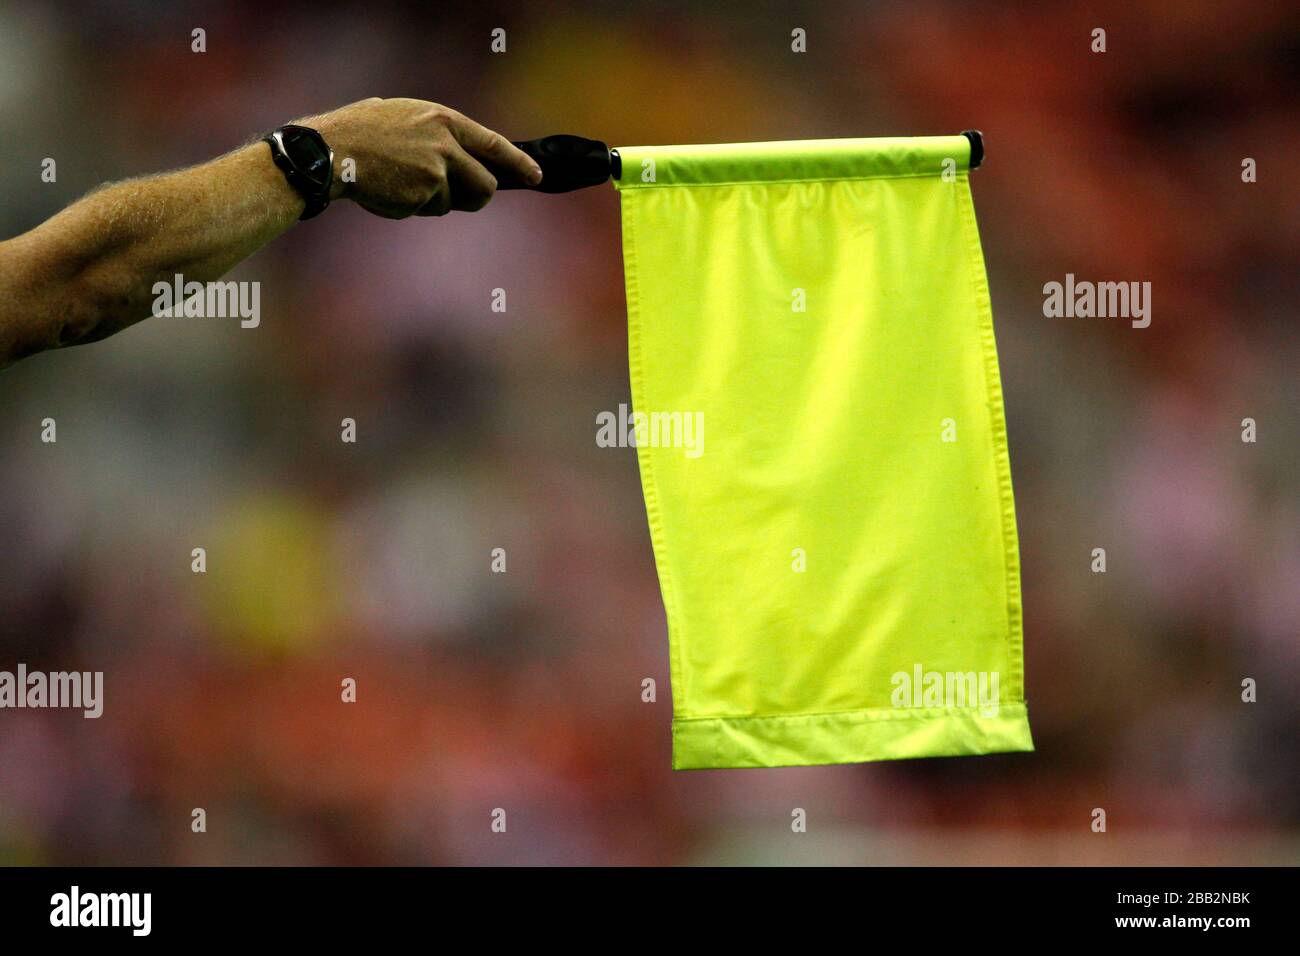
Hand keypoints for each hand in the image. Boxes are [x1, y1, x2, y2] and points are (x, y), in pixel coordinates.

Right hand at [304, 97, 542, 217]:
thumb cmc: (365, 130)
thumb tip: (466, 157)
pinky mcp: (422, 197)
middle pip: (485, 186)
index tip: (535, 176)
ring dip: (436, 201)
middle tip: (463, 197)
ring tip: (404, 181)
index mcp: (445, 121)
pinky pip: (428, 210)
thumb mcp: (408, 116)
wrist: (333, 149)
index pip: (494, 145)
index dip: (518, 164)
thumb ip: (439, 134)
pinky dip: (413, 207)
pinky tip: (391, 190)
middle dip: (478, 197)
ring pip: (453, 203)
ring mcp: (435, 174)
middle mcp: (446, 146)